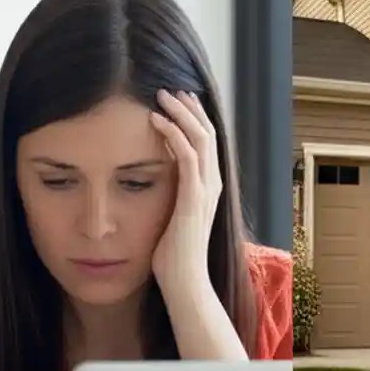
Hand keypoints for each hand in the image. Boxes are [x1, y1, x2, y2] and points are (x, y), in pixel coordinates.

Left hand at [149, 89, 220, 300]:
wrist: (185, 282)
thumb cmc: (174, 256)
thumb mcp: (173, 217)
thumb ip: (172, 197)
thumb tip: (156, 184)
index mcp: (209, 187)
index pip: (207, 142)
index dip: (194, 118)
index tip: (177, 101)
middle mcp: (213, 184)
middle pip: (208, 132)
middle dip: (189, 107)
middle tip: (170, 89)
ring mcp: (206, 190)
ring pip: (201, 137)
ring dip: (180, 113)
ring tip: (161, 96)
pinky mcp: (194, 198)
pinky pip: (187, 155)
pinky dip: (173, 133)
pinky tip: (156, 120)